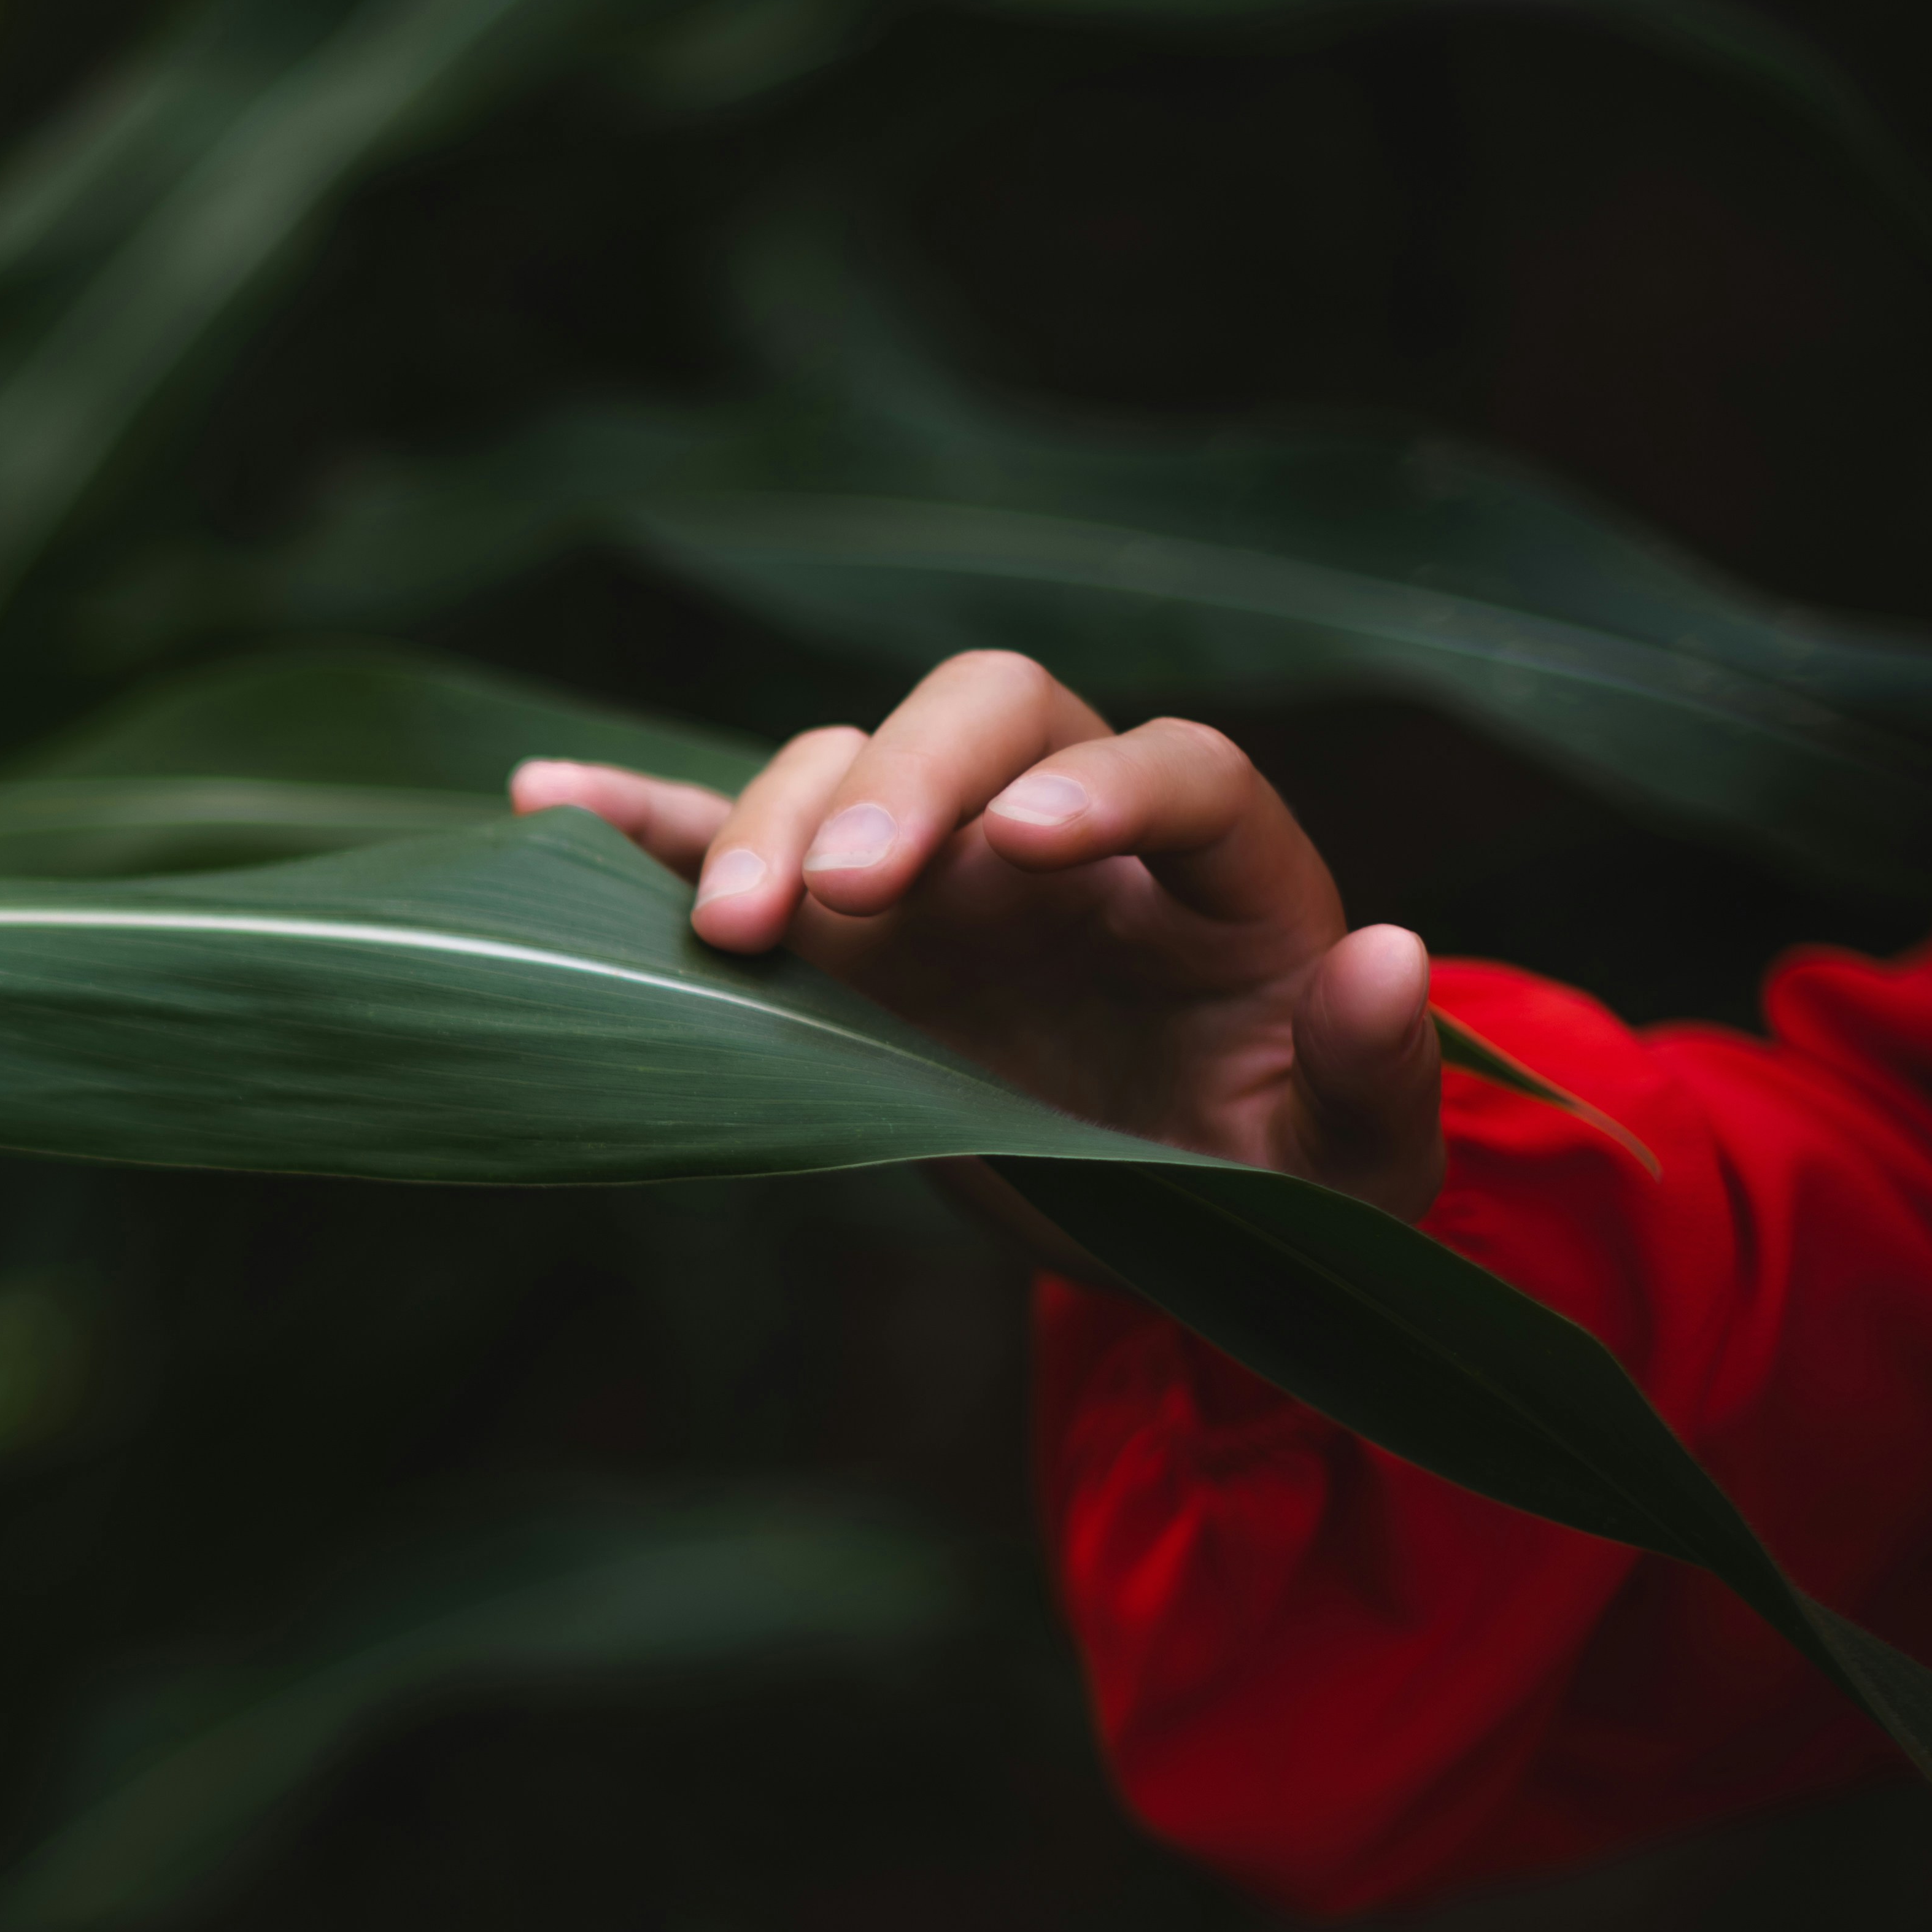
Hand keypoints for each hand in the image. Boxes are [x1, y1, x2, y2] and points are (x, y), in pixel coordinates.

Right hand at [509, 650, 1444, 1222]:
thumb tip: (1385, 955)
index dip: (1103, 787)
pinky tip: (546, 800)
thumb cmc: (1285, 1181)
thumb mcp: (1359, 1172)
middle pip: (991, 714)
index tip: (1025, 849)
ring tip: (728, 935)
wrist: (1180, 1217)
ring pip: (850, 768)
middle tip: (847, 894)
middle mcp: (1073, 825)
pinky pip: (729, 841)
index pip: (1173, 769)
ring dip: (777, 823)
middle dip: (906, 781)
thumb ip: (1374, 1074)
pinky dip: (643, 821)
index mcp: (1221, 868)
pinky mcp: (842, 928)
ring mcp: (945, 865)